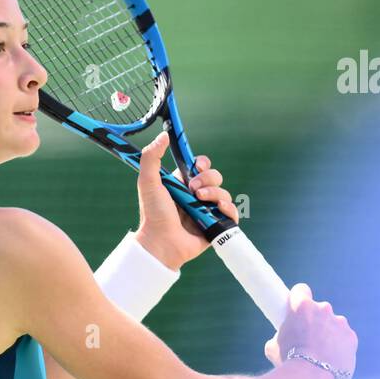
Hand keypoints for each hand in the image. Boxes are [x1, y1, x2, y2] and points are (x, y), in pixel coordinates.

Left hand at [133, 131, 240, 269]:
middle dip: (208, 179)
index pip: (200, 167)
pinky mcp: (215, 226)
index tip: (197, 166)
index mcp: (182, 184)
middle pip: (215, 177)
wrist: (160, 242)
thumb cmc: (152, 214)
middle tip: (193, 189)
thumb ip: (152, 157)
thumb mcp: (148, 182)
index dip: (202, 164)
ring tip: (199, 201)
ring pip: (224, 193)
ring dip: (215, 193)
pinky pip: (231, 213)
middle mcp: (195, 196)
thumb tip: (163, 136)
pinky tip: (218, 210)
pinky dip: (228, 209)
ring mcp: (206, 211)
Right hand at [265, 283, 357, 378]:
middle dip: (314, 320)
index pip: (301, 290)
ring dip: (328, 333)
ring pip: (333, 324)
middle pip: (319, 309)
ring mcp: (340, 323)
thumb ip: (280, 335)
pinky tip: (332, 360)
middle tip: (306, 338)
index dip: (297, 298)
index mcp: (302, 306)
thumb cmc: (288, 361)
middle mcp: (324, 309)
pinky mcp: (352, 337)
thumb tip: (281, 339)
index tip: (296, 309)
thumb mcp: (272, 346)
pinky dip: (339, 346)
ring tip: (320, 353)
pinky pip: (344, 338)